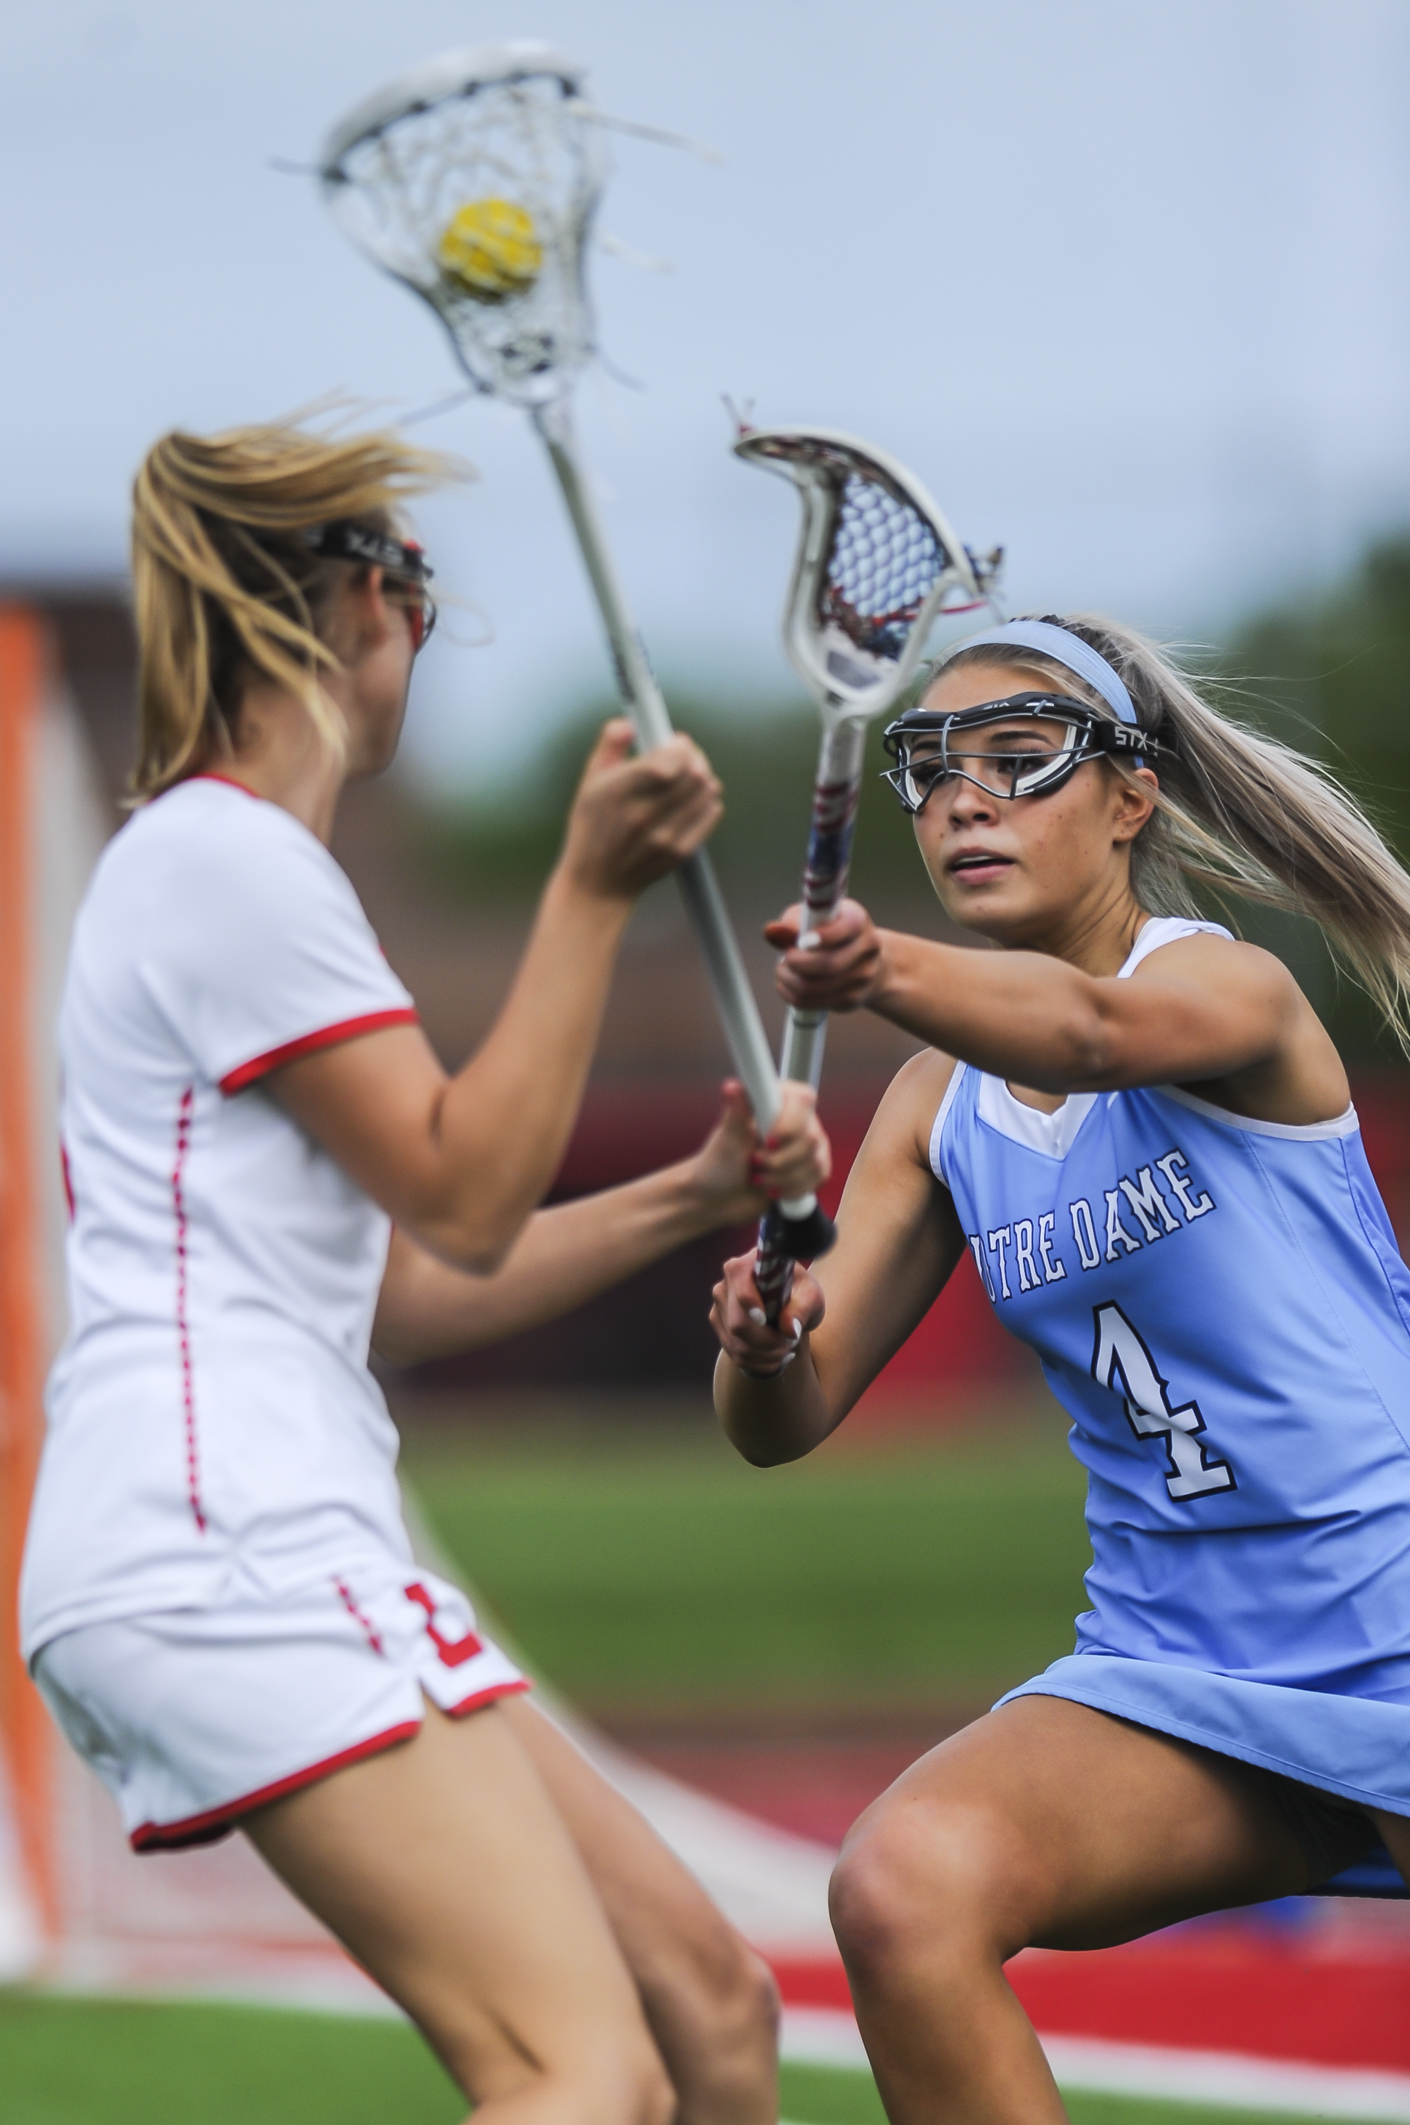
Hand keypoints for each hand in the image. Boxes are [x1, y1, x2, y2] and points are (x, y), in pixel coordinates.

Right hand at [560, 719, 722, 902]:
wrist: (597, 884)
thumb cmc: (591, 827)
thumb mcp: (589, 782)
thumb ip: (610, 744)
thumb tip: (630, 722)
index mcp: (619, 792)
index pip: (669, 760)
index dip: (680, 745)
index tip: (675, 741)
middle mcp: (643, 815)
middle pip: (694, 773)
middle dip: (694, 756)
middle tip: (685, 755)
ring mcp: (665, 836)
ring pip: (706, 791)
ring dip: (703, 776)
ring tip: (689, 776)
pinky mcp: (680, 852)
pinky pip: (711, 813)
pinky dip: (708, 799)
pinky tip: (693, 798)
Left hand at [688, 1079, 831, 1227]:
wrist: (720, 1197)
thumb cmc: (719, 1163)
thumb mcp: (728, 1138)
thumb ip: (737, 1111)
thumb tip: (731, 1086)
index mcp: (776, 1101)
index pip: (803, 1099)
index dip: (789, 1123)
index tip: (766, 1141)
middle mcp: (797, 1119)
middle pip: (811, 1137)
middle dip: (779, 1159)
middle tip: (753, 1161)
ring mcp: (807, 1144)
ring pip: (815, 1161)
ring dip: (781, 1177)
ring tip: (758, 1178)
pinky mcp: (812, 1168)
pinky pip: (818, 1178)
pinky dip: (792, 1189)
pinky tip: (773, 1188)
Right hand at [711, 1248, 825, 1376]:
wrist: (788, 1299)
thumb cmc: (800, 1292)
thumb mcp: (811, 1296)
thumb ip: (802, 1309)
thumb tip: (788, 1329)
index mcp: (743, 1267)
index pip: (741, 1292)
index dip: (751, 1309)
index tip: (766, 1320)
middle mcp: (724, 1286)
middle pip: (738, 1324)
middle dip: (768, 1342)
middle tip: (791, 1342)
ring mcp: (718, 1309)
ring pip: (737, 1345)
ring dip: (767, 1355)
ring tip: (787, 1348)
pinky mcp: (720, 1329)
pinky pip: (735, 1355)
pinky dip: (760, 1363)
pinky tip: (777, 1357)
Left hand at [765, 898, 884, 1013]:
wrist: (862, 959)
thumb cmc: (828, 931)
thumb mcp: (813, 917)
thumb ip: (792, 923)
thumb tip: (771, 931)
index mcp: (858, 920)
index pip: (843, 929)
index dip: (821, 937)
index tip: (801, 941)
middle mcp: (868, 947)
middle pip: (827, 964)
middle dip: (796, 962)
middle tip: (785, 956)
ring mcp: (863, 976)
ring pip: (813, 987)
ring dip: (787, 979)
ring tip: (782, 969)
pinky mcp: (851, 999)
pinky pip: (811, 1002)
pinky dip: (790, 993)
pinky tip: (787, 983)